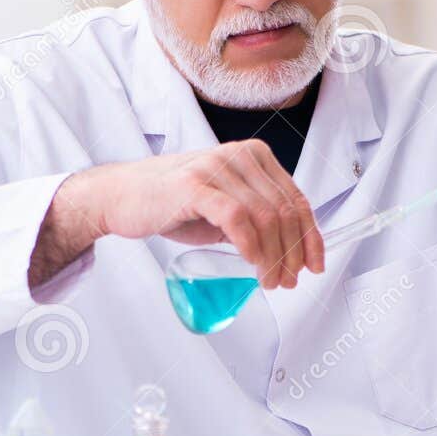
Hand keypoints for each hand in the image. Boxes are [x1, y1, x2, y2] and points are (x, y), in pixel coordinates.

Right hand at [43, 141, 324, 288]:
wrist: (122, 197)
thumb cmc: (172, 203)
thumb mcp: (224, 207)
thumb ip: (255, 219)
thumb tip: (290, 251)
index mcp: (253, 156)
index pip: (296, 198)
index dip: (311, 236)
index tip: (314, 264)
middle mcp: (239, 155)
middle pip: (285, 209)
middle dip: (293, 252)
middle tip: (288, 280)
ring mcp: (217, 167)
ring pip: (266, 216)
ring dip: (273, 256)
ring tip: (270, 280)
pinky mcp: (196, 185)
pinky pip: (238, 219)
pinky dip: (251, 246)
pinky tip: (252, 264)